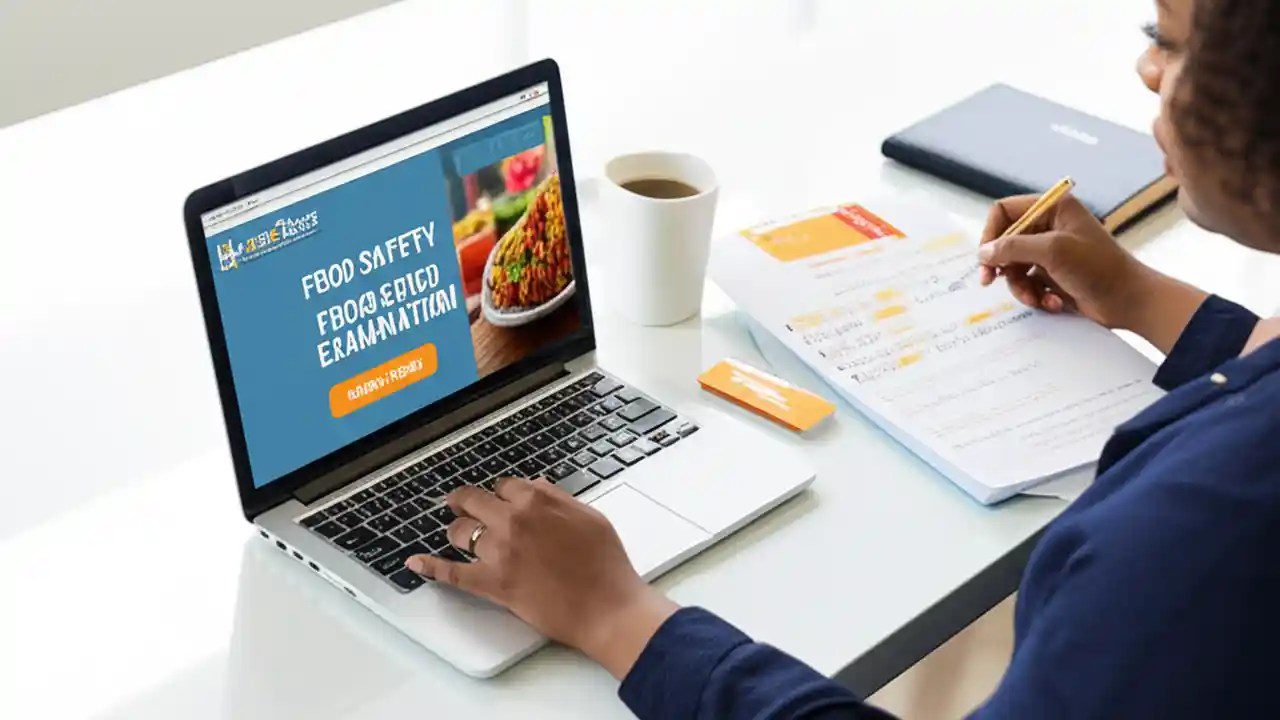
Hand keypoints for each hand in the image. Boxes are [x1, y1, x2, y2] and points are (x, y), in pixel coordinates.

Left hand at [405, 478, 678, 678]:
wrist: (607, 607)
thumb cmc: (606, 564)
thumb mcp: (590, 516)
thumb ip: (559, 499)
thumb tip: (537, 489)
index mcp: (538, 500)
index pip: (505, 485)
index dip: (501, 493)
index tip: (499, 499)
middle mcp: (513, 520)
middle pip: (474, 501)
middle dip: (464, 502)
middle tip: (458, 504)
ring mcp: (499, 552)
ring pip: (460, 532)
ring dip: (457, 532)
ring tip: (456, 535)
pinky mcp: (492, 584)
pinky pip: (452, 573)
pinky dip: (431, 567)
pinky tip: (416, 562)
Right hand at [978, 193, 1148, 327]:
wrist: (1129, 300)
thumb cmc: (1098, 268)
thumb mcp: (1053, 251)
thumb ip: (1013, 247)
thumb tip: (982, 252)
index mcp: (1052, 208)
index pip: (1005, 211)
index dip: (991, 233)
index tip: (986, 257)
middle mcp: (1049, 226)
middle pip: (1005, 242)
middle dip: (1002, 265)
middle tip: (989, 282)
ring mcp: (1050, 251)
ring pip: (1013, 266)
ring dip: (1020, 286)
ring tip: (1035, 298)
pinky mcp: (1052, 274)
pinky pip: (1027, 283)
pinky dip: (1035, 295)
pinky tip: (1052, 302)